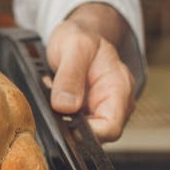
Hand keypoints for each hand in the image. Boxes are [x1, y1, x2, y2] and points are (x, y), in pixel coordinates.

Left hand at [46, 2, 135, 142]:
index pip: (110, 128)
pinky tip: (51, 97)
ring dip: (61, 117)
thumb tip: (65, 107)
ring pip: (80, 130)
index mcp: (119, 89)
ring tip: (51, 91)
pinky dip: (58, 113)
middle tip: (49, 101)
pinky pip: (71, 121)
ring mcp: (99, 108)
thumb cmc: (80, 37)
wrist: (77, 34)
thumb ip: (70, 76)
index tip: (61, 123)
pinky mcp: (84, 110)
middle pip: (95, 135)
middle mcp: (114, 103)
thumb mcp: (74, 47)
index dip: (86, 133)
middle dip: (68, 124)